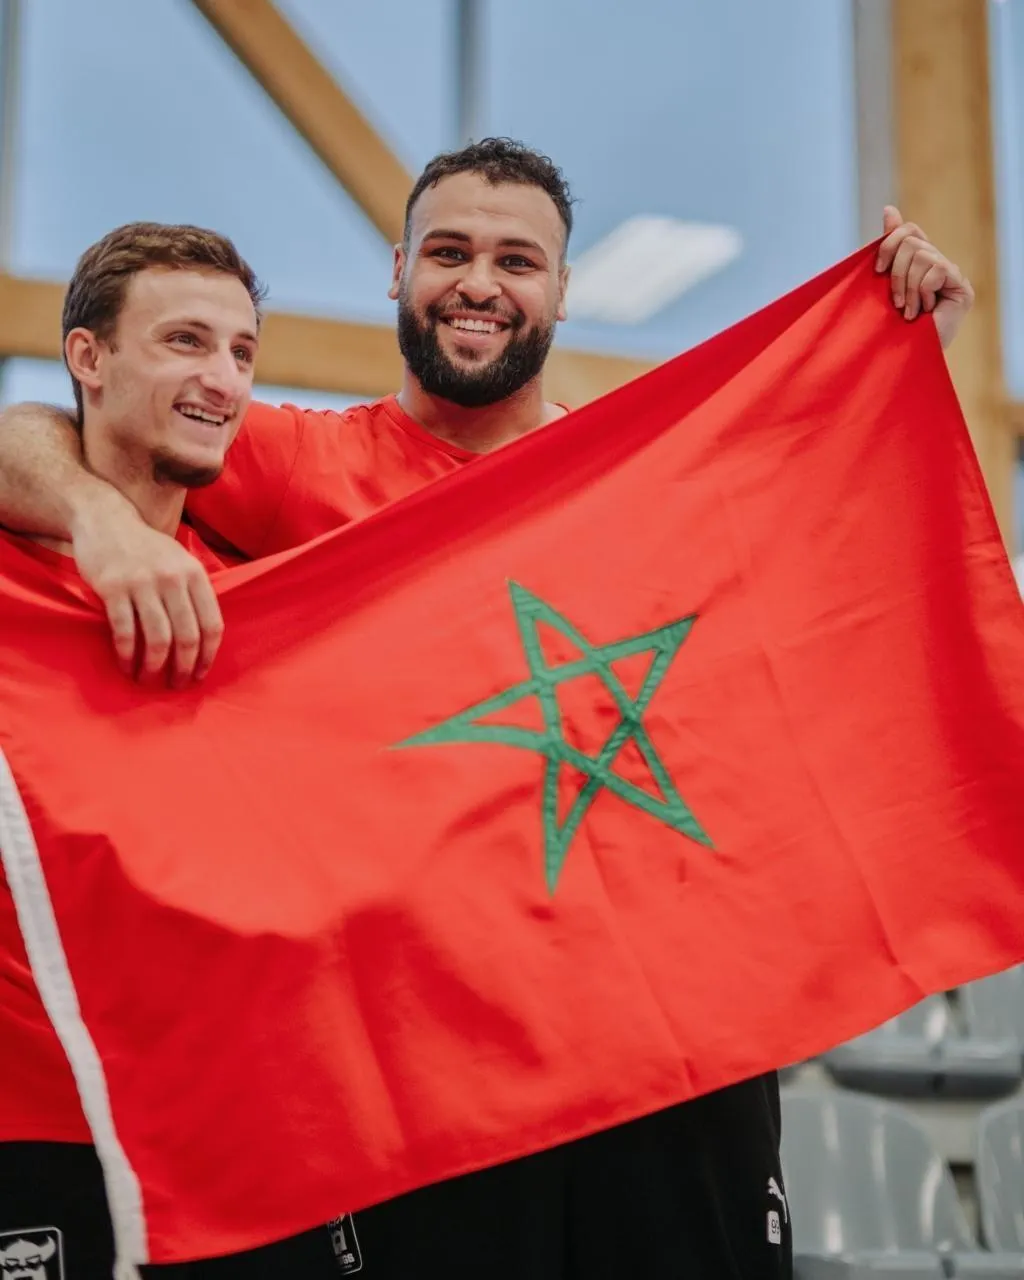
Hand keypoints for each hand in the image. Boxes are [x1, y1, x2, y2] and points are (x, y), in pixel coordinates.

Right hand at [70, 493, 222, 685]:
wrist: (105, 520)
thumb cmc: (147, 548)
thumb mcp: (181, 561)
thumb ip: (195, 592)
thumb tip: (207, 638)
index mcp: (195, 574)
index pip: (212, 625)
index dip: (208, 656)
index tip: (200, 675)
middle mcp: (173, 579)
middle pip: (187, 637)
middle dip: (183, 668)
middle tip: (175, 685)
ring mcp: (143, 583)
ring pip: (157, 639)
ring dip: (154, 667)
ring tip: (148, 680)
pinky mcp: (113, 588)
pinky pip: (124, 632)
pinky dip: (126, 655)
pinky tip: (126, 666)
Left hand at [875, 206, 973, 348]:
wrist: (902, 357)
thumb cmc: (889, 326)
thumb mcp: (882, 284)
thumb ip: (888, 248)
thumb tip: (889, 208)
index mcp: (917, 261)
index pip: (909, 231)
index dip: (890, 242)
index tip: (876, 270)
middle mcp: (937, 263)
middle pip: (912, 242)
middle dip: (895, 273)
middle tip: (895, 302)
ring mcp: (951, 274)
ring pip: (922, 256)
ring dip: (908, 288)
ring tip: (908, 312)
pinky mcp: (962, 287)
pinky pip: (936, 269)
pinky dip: (923, 291)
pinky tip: (924, 311)